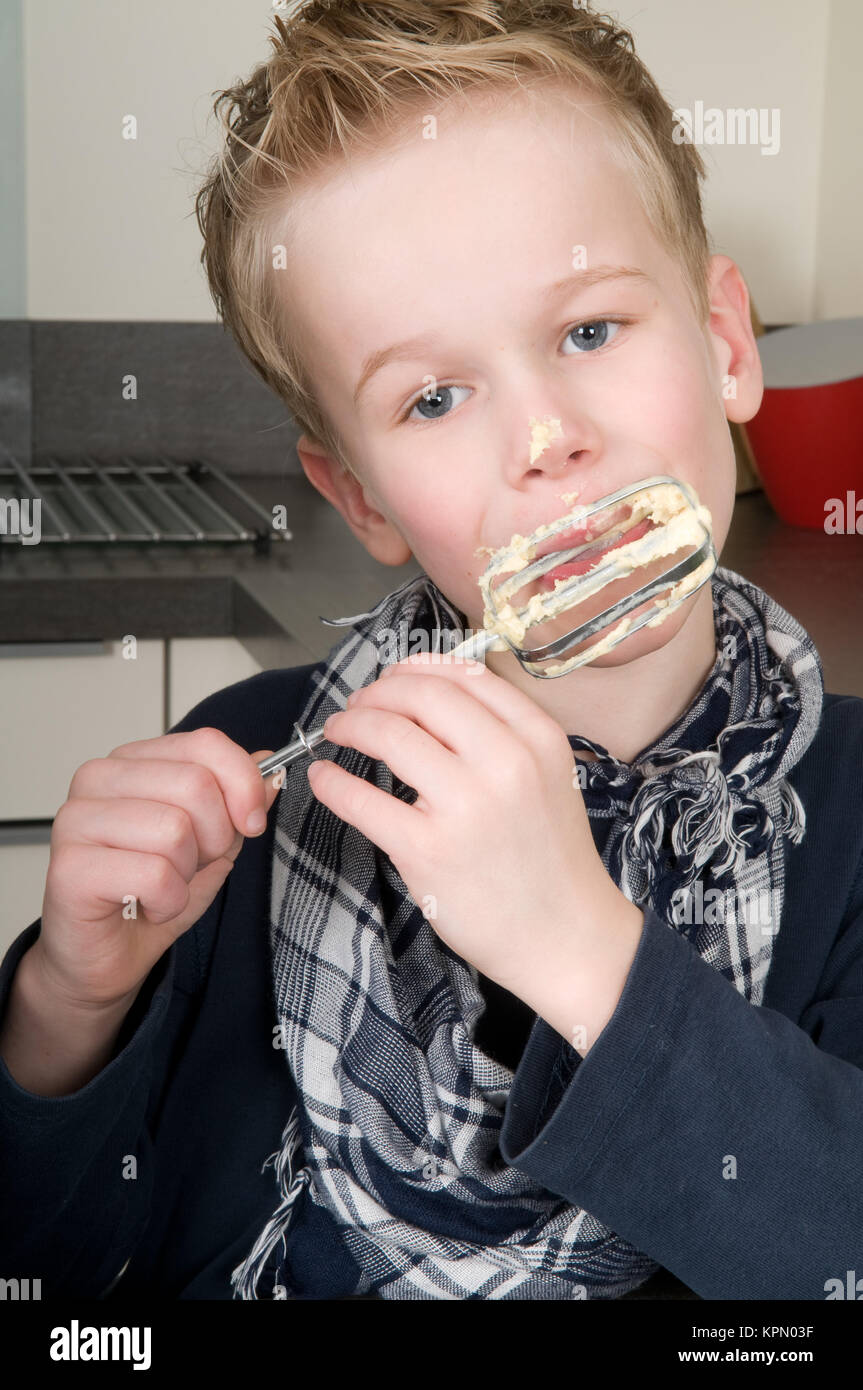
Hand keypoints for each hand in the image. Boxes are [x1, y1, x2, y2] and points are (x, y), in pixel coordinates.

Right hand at [38, 728, 281, 1008]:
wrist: (109, 955)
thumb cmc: (153, 893)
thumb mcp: (214, 841)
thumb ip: (240, 801)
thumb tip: (268, 767)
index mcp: (133, 761)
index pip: (205, 743)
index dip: (244, 785)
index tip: (252, 822)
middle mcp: (98, 778)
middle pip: (195, 784)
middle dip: (215, 837)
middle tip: (190, 865)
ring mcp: (76, 819)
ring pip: (175, 830)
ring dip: (187, 873)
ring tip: (162, 886)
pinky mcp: (69, 867)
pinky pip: (155, 875)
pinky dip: (168, 901)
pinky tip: (146, 906)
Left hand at [308, 652, 629, 1007]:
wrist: (566, 937)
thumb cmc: (551, 859)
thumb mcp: (548, 777)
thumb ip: (502, 734)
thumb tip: (431, 693)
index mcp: (538, 738)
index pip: (466, 676)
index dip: (417, 668)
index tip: (394, 676)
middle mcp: (506, 763)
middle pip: (422, 695)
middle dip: (378, 691)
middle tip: (357, 703)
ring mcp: (466, 807)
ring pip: (390, 735)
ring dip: (352, 724)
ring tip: (338, 731)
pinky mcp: (429, 851)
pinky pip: (363, 800)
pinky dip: (333, 782)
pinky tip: (324, 777)